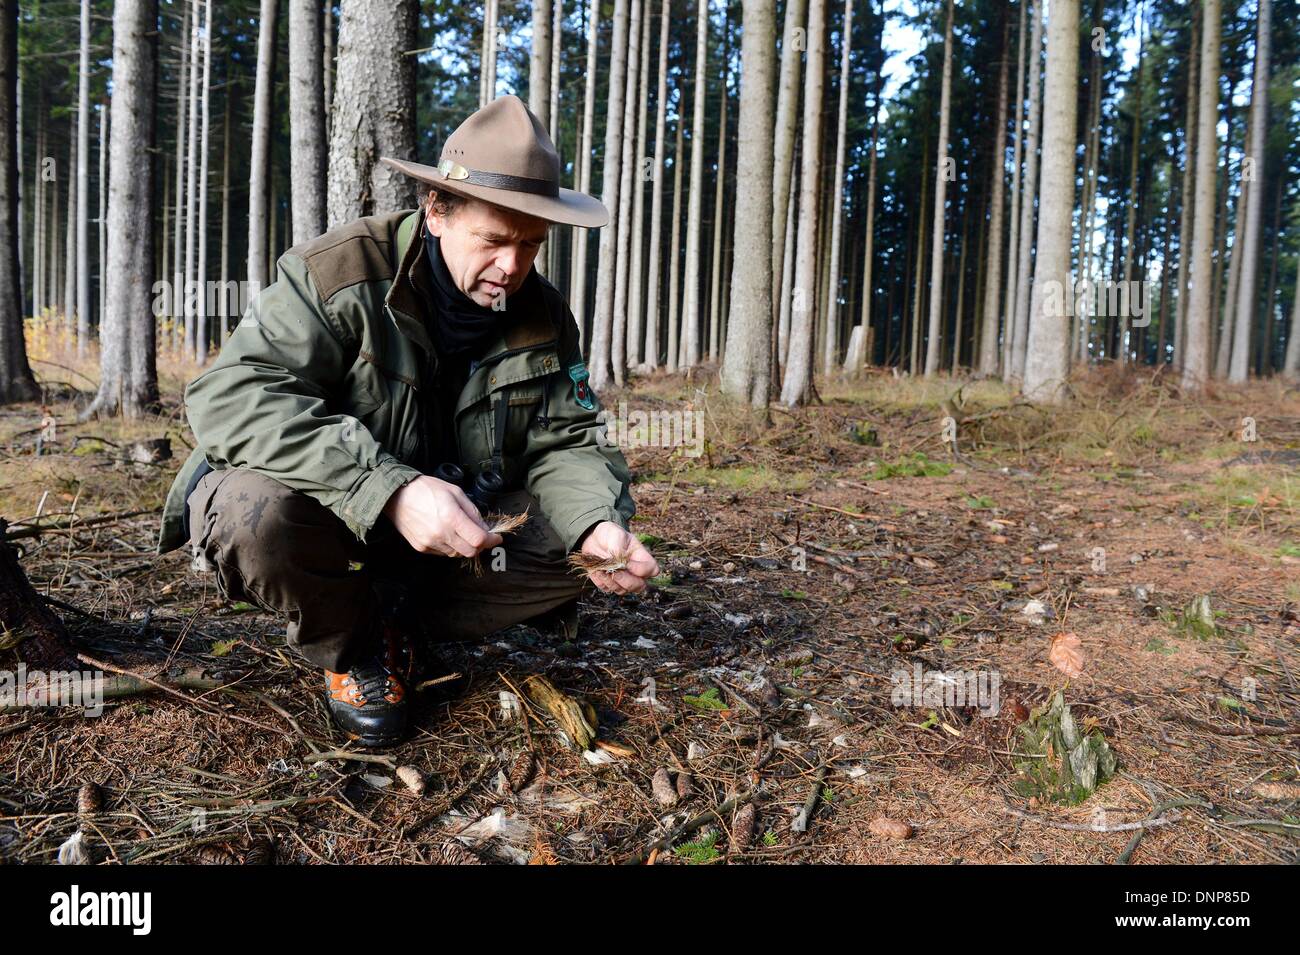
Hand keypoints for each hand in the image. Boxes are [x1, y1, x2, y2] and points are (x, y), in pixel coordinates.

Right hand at [383, 475, 502, 557]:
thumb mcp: (455, 492)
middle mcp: (440, 534)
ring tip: (461, 532)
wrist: (396, 496)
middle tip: (481, 536)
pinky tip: (447, 534)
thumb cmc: (426, 489)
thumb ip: (473, 512)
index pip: (479, 539)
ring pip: (457, 554)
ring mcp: (430, 543)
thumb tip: (485, 528)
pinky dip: (450, 546)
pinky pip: (443, 553)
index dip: (491, 540)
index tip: (496, 537)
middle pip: (470, 551)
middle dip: (480, 545)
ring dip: (464, 546)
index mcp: (451, 517)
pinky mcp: (421, 548)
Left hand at [579, 521, 659, 594]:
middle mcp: (635, 572)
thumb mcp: (616, 534)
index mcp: (642, 558)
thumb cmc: (610, 534)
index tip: (627, 563)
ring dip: (611, 582)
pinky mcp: (609, 583)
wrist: (594, 538)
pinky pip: (608, 589)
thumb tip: (620, 563)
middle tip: (614, 572)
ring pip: (623, 591)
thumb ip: (620, 548)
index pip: (652, 570)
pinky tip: (596, 571)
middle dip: (626, 581)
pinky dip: (602, 582)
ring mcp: (622, 579)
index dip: (641, 570)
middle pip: (640, 586)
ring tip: (601, 569)